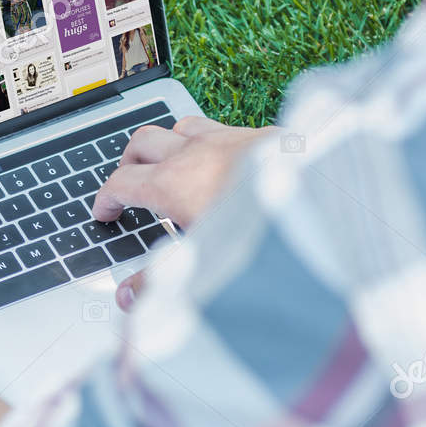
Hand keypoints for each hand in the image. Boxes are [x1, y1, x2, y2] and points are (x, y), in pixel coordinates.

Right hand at [93, 115, 271, 309]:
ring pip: (178, 127)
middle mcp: (193, 154)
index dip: (105, 199)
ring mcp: (225, 139)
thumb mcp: (203, 262)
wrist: (321, 197)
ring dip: (167, 144)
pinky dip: (207, 140)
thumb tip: (129, 299)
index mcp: (171, 184)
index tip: (104, 212)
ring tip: (171, 165)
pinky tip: (221, 160)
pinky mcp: (255, 134)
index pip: (120, 183)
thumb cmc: (263, 230)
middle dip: (129, 163)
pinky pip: (218, 127)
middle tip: (129, 184)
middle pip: (141, 143)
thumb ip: (161, 282)